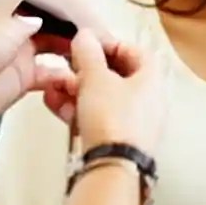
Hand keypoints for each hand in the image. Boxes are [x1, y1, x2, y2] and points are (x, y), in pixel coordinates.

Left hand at [0, 0, 116, 124]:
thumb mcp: (11, 27)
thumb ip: (44, 22)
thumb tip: (70, 21)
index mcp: (23, 2)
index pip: (67, 6)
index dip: (88, 20)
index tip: (105, 36)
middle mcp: (29, 22)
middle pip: (70, 26)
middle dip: (89, 38)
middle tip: (110, 53)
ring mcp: (29, 49)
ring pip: (66, 49)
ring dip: (82, 57)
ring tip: (101, 68)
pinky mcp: (27, 75)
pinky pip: (56, 75)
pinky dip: (68, 79)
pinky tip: (79, 83)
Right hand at [43, 29, 166, 154]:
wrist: (112, 168)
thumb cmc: (112, 117)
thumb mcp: (95, 77)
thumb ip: (88, 53)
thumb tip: (86, 36)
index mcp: (152, 79)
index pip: (135, 51)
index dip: (110, 44)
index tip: (88, 44)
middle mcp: (148, 100)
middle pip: (116, 76)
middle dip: (86, 70)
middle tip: (66, 67)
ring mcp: (134, 123)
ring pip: (103, 98)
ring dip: (76, 90)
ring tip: (53, 87)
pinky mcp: (119, 141)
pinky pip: (98, 118)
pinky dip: (78, 109)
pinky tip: (54, 104)